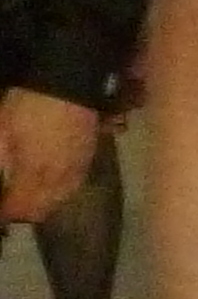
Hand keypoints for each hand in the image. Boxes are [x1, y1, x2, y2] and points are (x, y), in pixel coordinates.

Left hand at [0, 87, 99, 223]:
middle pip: (41, 210)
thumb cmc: (27, 107)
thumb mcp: (1, 132)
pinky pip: (74, 186)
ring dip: (43, 204)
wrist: (67, 85)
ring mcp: (76, 169)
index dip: (7, 213)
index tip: (1, 212)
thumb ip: (0, 161)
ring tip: (30, 198)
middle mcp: (57, 177)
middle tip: (11, 205)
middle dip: (24, 212)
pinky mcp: (88, 159)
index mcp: (32, 172)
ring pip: (59, 200)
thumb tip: (4, 182)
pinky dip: (61, 192)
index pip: (19, 207)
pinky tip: (52, 187)